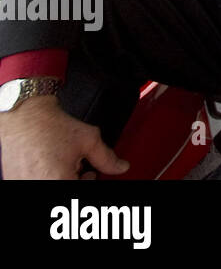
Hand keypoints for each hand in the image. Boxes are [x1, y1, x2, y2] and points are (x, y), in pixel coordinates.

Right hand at [0, 95, 128, 178]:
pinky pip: (37, 181)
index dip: (91, 180)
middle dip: (76, 179)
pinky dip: (45, 175)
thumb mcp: (87, 139)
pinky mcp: (15, 180)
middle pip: (67, 188)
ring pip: (52, 183)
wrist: (20, 116)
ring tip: (63, 161)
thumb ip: (106, 158)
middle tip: (81, 167)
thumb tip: (120, 167)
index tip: (92, 174)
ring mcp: (24, 184)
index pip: (83, 188)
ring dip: (61, 176)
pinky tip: (49, 163)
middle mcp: (39, 186)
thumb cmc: (47, 126)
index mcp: (58, 181)